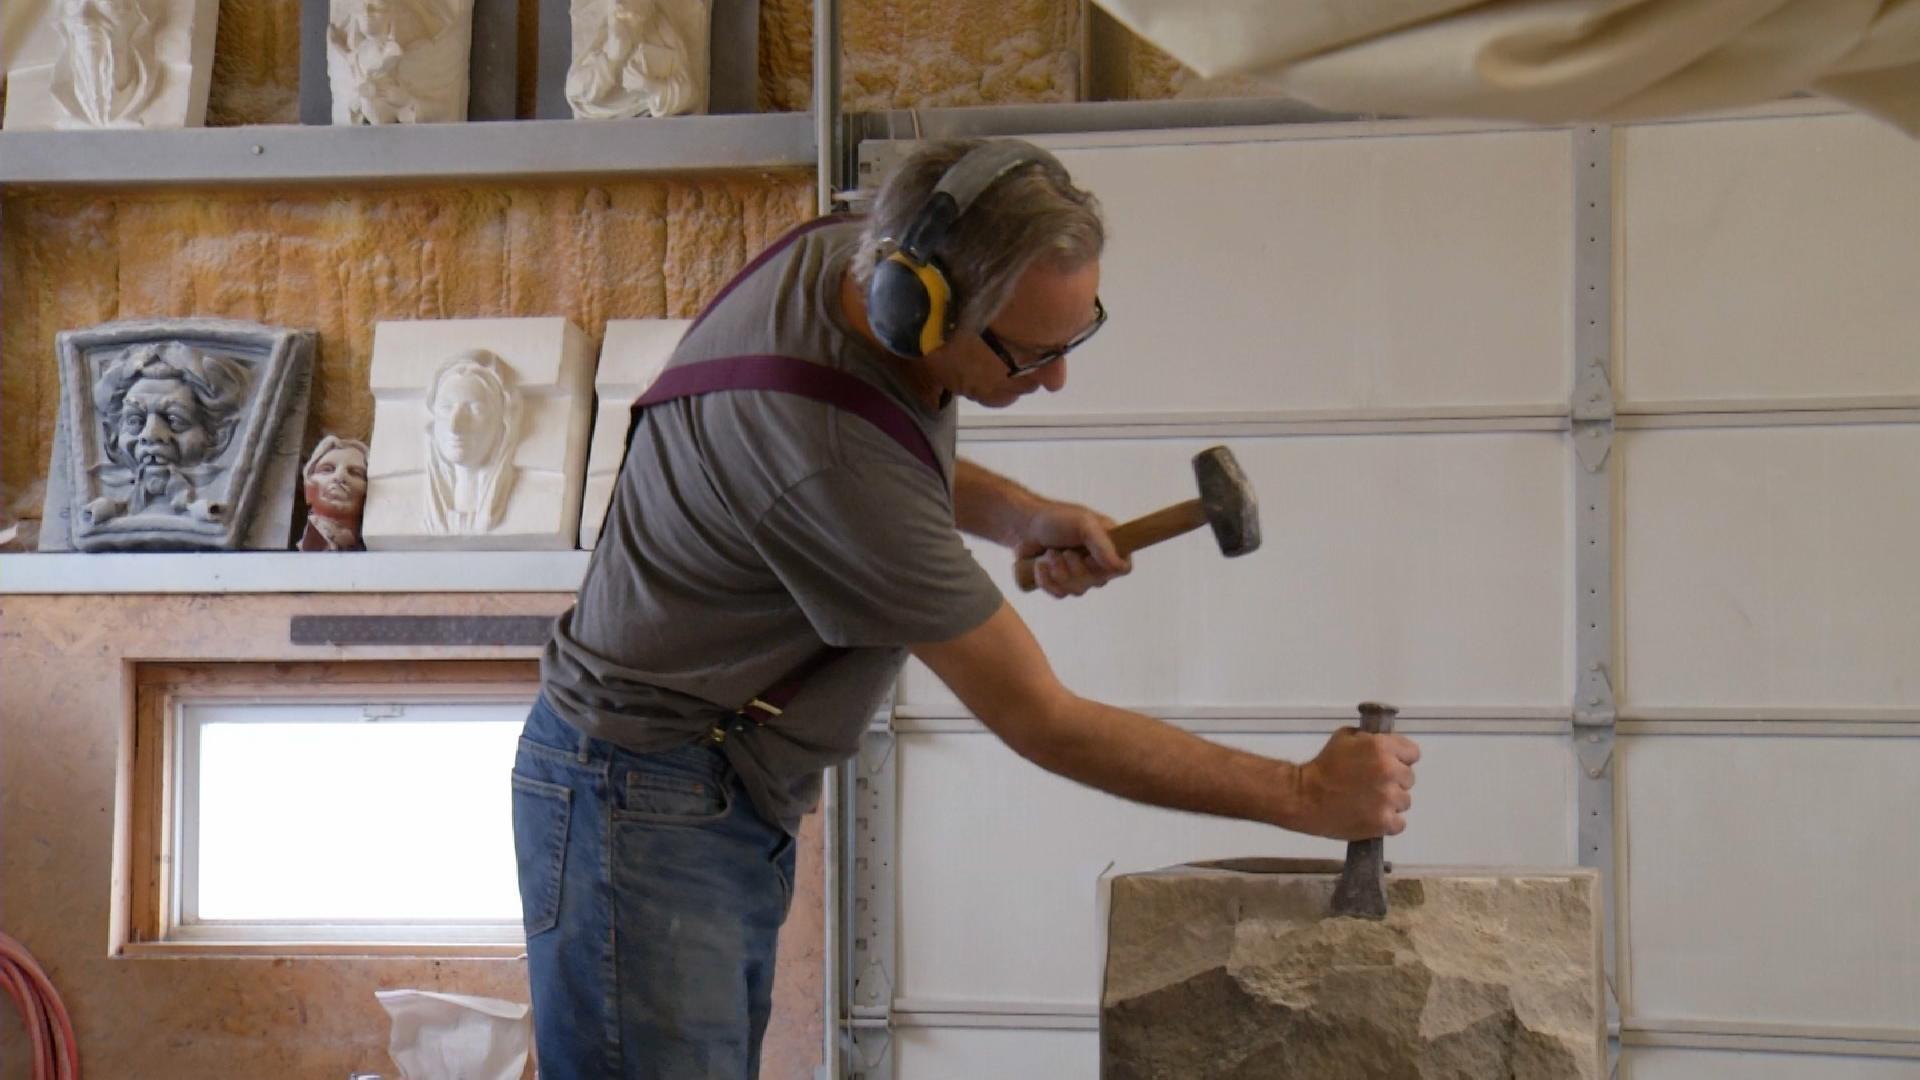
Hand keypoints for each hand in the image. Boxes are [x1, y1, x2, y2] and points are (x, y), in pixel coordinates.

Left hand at [1014, 501, 1130, 597]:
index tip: (1089, 557)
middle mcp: (1097, 562)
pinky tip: (1039, 565)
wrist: (1022, 526)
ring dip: (1059, 572)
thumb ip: (1102, 544)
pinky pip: (1059, 595)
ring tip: (1049, 554)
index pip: (1123, 568)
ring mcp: (1078, 575)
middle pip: (1099, 583)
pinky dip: (1046, 580)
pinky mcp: (1059, 584)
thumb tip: (1119, 567)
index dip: (1107, 568)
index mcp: (1109, 544)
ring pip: (1078, 591)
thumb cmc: (1055, 519)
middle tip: (1064, 551)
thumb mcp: (1083, 524)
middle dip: (1076, 567)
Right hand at [1291, 728, 1419, 840]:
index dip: (1400, 758)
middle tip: (1372, 784)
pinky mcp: (1384, 822)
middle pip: (1409, 778)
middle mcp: (1389, 771)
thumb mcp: (1345, 737)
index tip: (1389, 763)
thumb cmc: (1323, 766)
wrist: (1304, 797)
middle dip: (1394, 780)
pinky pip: (1399, 823)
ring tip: (1368, 802)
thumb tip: (1388, 745)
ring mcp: (1388, 799)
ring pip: (1404, 801)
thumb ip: (1371, 739)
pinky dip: (1388, 821)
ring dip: (1390, 802)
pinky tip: (1372, 816)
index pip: (1413, 753)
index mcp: (1381, 747)